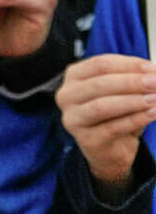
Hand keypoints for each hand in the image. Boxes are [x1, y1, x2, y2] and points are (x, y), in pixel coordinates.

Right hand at [55, 54, 155, 201]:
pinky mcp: (86, 139)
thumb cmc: (115, 114)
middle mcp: (66, 96)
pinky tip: (153, 113)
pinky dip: (136, 119)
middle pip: (100, 84)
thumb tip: (153, 72)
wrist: (110, 149)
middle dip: (132, 82)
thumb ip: (133, 79)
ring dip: (133, 101)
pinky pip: (113, 128)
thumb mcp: (122, 91)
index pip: (100, 64)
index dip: (129, 64)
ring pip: (103, 106)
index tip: (152, 68)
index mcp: (74, 77)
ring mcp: (73, 119)